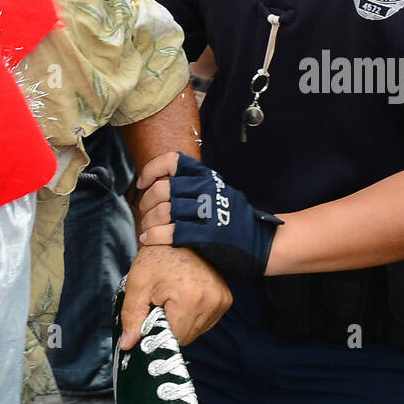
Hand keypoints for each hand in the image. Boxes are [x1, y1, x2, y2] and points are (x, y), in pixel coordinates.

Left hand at [119, 244, 231, 347]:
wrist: (179, 234)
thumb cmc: (156, 257)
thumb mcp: (137, 284)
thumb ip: (131, 317)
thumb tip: (128, 345)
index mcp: (190, 298)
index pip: (172, 337)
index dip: (157, 331)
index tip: (149, 316)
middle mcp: (211, 301)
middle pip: (185, 337)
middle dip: (169, 326)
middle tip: (160, 304)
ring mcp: (222, 301)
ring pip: (196, 331)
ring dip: (181, 322)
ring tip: (172, 299)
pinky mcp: (226, 299)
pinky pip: (205, 322)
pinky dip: (192, 316)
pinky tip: (184, 299)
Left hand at [137, 151, 282, 277]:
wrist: (261, 241)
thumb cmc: (234, 219)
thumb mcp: (217, 191)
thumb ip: (193, 185)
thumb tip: (159, 185)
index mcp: (206, 176)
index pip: (172, 162)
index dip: (151, 170)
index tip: (143, 183)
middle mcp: (205, 190)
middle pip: (161, 189)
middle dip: (145, 202)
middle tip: (144, 212)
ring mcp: (206, 212)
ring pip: (162, 211)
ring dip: (147, 222)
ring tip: (145, 229)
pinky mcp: (205, 234)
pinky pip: (170, 232)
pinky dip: (153, 236)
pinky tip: (148, 240)